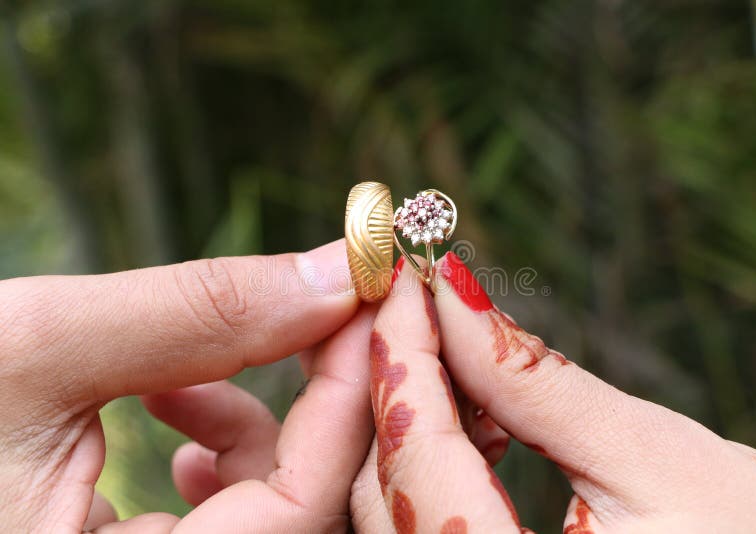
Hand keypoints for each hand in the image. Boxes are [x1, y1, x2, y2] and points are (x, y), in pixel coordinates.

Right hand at [0, 240, 375, 532]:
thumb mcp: (32, 351)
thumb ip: (196, 312)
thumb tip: (335, 270)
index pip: (296, 514)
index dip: (345, 399)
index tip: (362, 301)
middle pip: (296, 515)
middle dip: (314, 404)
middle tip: (317, 309)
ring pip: (262, 513)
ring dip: (250, 429)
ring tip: (179, 374)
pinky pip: (220, 519)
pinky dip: (212, 455)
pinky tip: (163, 407)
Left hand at [351, 252, 755, 532]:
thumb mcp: (652, 457)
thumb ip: (533, 379)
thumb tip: (456, 292)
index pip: (416, 455)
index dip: (405, 354)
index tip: (410, 280)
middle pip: (386, 485)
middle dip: (400, 383)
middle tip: (421, 302)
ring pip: (394, 508)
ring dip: (418, 422)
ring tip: (459, 353)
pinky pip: (424, 528)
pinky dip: (438, 467)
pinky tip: (477, 423)